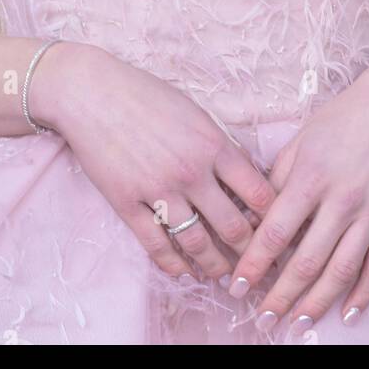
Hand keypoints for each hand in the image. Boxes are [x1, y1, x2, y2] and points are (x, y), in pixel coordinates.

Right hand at [32, 40, 276, 284]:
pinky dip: (174, 265)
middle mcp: (190, 171)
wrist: (90, 92)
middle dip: (250, 252)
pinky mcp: (127, 204)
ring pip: (197, 244)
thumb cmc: (145, 95)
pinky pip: (156, 246)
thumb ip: (220, 144)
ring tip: (223, 275)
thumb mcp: (194, 111)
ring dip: (215, 266)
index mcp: (212, 144)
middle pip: (233, 227)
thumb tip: (246, 176)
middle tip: (256, 265)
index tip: (277, 230)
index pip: (258, 194)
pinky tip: (184, 272)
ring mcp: (158, 190)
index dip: (273, 218)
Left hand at [227, 55, 368, 337]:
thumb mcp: (301, 139)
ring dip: (317, 303)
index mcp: (310, 176)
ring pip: (341, 271)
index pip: (275, 233)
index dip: (253, 265)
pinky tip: (346, 313)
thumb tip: (256, 217)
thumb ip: (278, 178)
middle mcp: (341, 199)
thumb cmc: (343, 116)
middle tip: (263, 320)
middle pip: (306, 261)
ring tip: (297, 324)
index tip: (237, 287)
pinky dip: (363, 294)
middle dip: (281, 295)